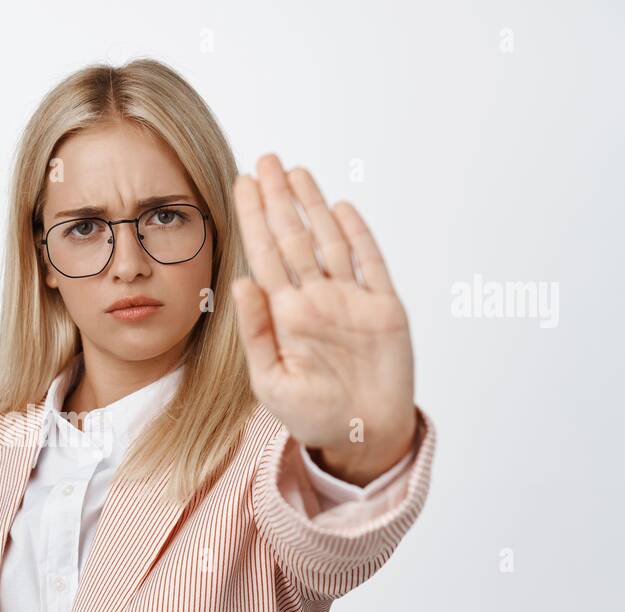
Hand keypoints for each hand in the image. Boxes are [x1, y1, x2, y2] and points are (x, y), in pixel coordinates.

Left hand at [231, 154, 416, 485]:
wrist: (363, 438)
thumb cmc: (312, 416)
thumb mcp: (271, 381)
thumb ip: (255, 332)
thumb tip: (240, 283)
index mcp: (285, 315)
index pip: (264, 255)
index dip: (254, 218)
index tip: (240, 184)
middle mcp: (316, 300)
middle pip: (293, 237)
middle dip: (277, 198)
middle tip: (264, 160)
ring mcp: (350, 300)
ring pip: (329, 240)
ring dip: (312, 205)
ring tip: (295, 171)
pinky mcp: (385, 308)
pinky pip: (370, 262)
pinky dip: (357, 234)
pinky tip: (340, 207)